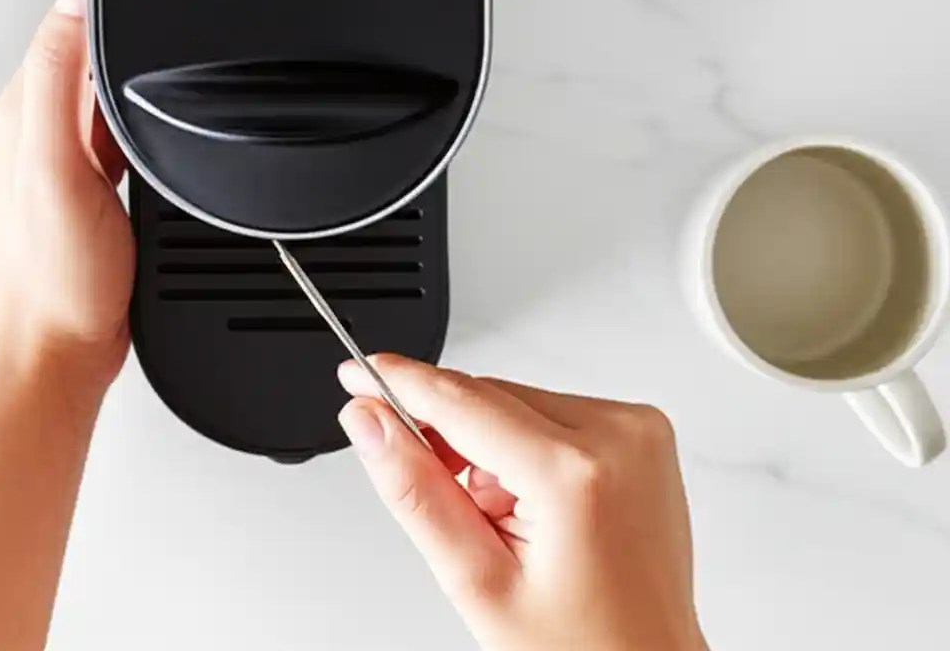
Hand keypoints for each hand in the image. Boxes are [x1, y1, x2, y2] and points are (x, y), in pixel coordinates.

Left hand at [0, 0, 133, 383]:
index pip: (61, 26)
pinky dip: (141, 135)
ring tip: (166, 106)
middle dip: (126, 48)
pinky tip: (157, 151)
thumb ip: (62, 79)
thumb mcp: (59, 168)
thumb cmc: (56, 280)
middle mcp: (35, 133)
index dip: (103, 6)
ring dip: (135, 94)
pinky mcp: (89, 193)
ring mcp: (63, 165)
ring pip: (106, 101)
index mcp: (20, 114)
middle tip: (170, 51)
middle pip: (88, 59)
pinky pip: (118, 140)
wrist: (62, 353)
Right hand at [338, 355, 704, 650]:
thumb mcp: (475, 578)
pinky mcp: (641, 431)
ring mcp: (638, 429)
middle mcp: (620, 435)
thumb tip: (368, 422)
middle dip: (451, 440)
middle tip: (453, 509)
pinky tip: (532, 506)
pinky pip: (552, 414)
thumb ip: (414, 490)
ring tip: (506, 523)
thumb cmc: (580, 644)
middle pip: (489, 397)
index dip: (399, 382)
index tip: (357, 374)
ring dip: (488, 448)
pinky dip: (524, 450)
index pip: (462, 400)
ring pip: (516, 403)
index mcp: (577, 473)